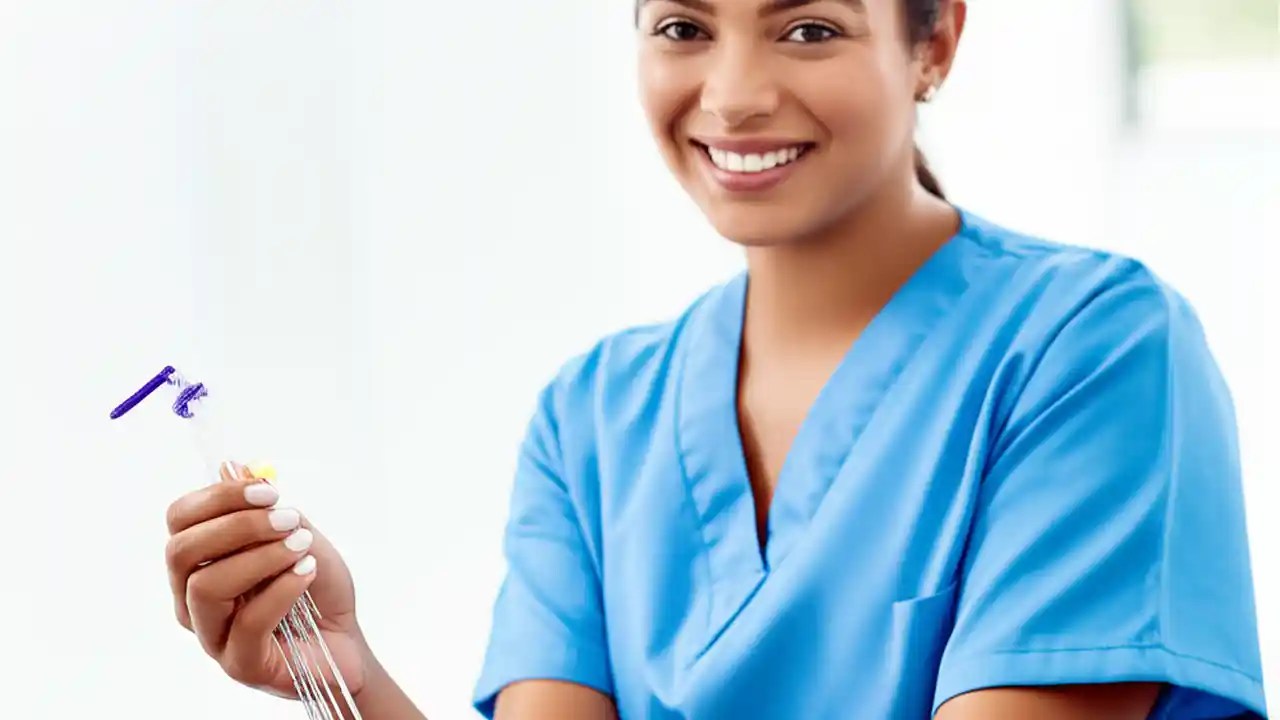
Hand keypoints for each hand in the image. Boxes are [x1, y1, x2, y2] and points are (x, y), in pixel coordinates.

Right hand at [165, 461, 367, 700]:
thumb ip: (265, 507)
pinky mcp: (238, 663)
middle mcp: (193, 598)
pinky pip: (246, 623)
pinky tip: (306, 574)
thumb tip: (231, 467)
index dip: (218, 497)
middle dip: (238, 525)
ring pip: (207, 586)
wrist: (346, 640)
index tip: (268, 492)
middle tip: (288, 519)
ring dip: (261, 558)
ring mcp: (212, 634)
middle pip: (182, 551)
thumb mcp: (298, 533)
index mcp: (201, 562)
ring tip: (301, 548)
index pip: (180, 521)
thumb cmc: (317, 588)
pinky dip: (282, 590)